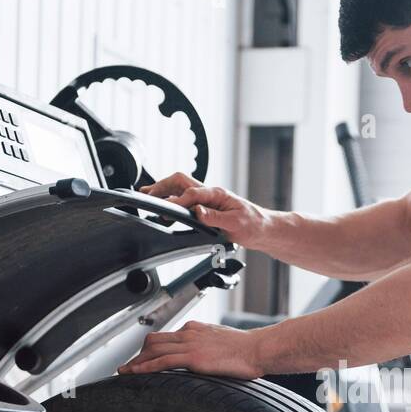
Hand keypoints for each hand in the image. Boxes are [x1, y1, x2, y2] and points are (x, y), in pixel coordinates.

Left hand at [118, 321, 263, 379]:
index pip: (166, 336)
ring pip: (153, 349)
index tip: (143, 357)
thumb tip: (206, 359)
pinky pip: (162, 361)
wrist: (259, 349)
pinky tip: (136, 374)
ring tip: (125, 372)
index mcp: (196, 329)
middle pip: (154, 340)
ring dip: (137, 361)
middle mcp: (189, 333)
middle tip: (128, 366)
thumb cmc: (248, 350)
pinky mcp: (193, 357)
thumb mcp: (224, 344)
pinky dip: (145, 367)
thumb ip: (209, 349)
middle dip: (138, 354)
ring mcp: (190, 344)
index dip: (150, 348)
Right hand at [140, 173, 270, 247]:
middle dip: (162, 185)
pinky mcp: (205, 207)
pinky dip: (170, 198)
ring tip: (148, 195)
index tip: (168, 210)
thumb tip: (197, 212)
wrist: (262, 229)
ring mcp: (207, 199)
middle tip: (148, 194)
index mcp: (217, 194)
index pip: (193, 193)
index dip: (179, 201)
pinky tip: (162, 204)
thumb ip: (215, 218)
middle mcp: (210, 193)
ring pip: (180, 187)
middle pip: (181, 181)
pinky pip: (184, 198)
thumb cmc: (252, 225)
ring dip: (164, 189)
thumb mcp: (235, 224)